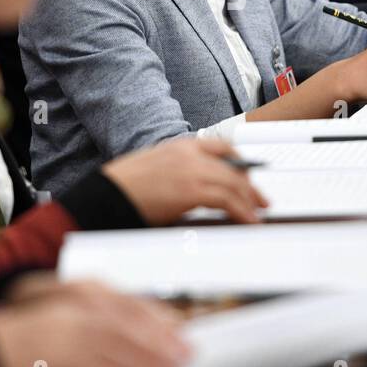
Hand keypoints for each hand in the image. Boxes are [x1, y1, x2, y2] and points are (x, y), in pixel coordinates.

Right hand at [0, 280, 188, 366]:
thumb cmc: (19, 338)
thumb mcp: (61, 321)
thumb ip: (93, 325)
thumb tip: (129, 342)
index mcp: (77, 297)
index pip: (127, 305)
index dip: (157, 319)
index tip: (179, 332)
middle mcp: (75, 311)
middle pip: (128, 325)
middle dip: (161, 342)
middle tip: (184, 357)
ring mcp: (66, 333)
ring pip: (118, 346)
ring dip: (147, 362)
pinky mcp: (55, 357)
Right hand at [101, 137, 267, 224]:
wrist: (106, 194)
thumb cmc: (123, 187)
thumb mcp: (155, 170)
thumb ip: (179, 173)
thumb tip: (197, 190)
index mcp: (180, 145)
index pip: (222, 146)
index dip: (240, 162)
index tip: (249, 175)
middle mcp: (189, 153)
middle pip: (233, 167)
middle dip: (251, 186)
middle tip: (260, 201)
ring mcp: (191, 170)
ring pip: (234, 183)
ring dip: (249, 201)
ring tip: (256, 214)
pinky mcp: (191, 190)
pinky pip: (227, 200)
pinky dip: (242, 211)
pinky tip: (247, 220)